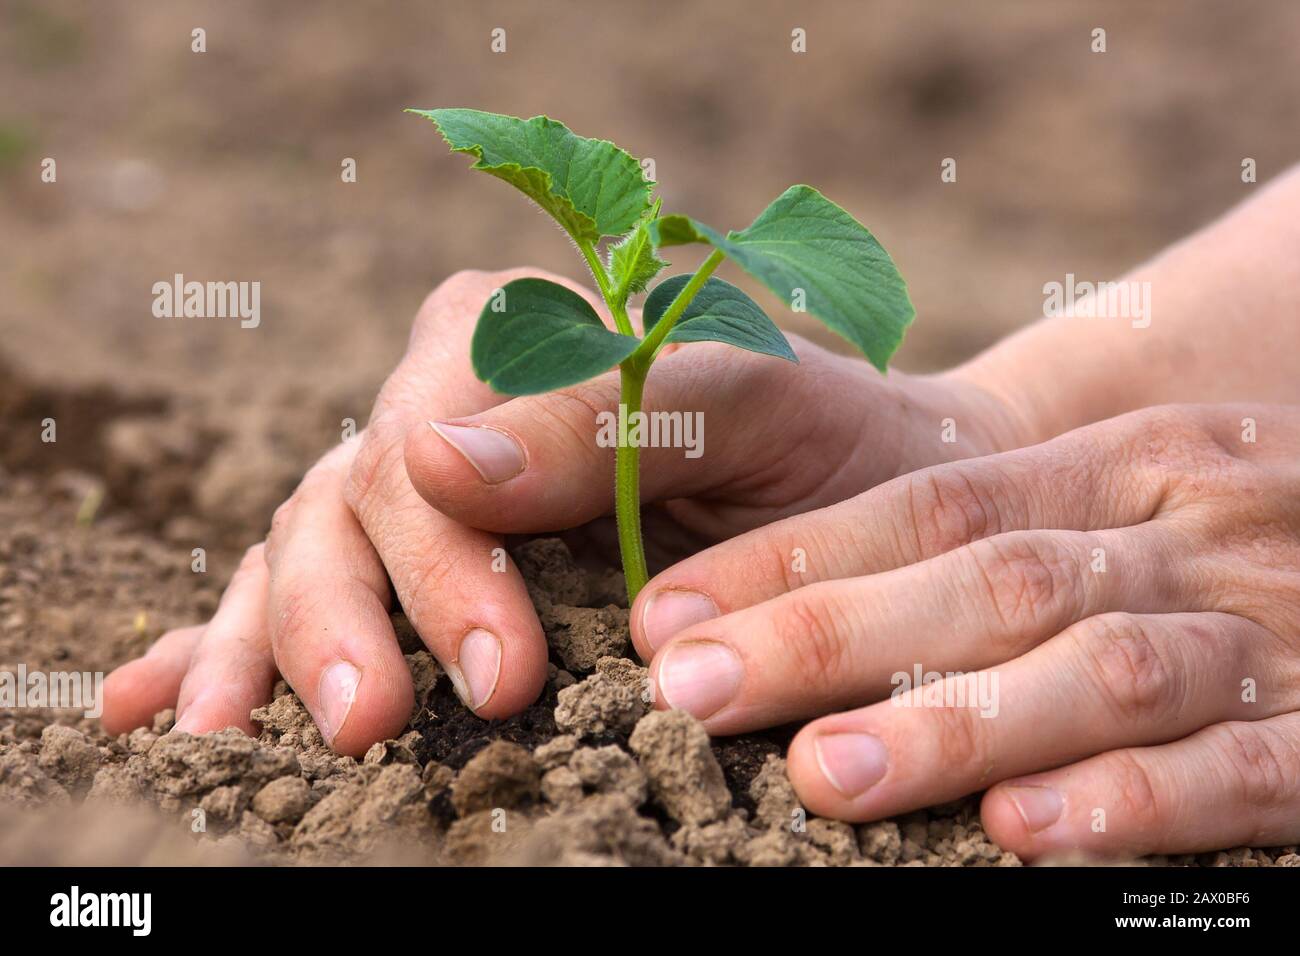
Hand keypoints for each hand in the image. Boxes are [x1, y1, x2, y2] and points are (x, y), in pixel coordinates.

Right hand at [102, 270, 1025, 755]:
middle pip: (347, 507)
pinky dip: (224, 643)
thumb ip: (610, 407)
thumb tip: (432, 456)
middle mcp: (446, 414)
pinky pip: (307, 593)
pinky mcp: (423, 568)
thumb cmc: (828, 439)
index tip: (501, 675)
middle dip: (348, 621)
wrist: (881, 490)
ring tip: (220, 739)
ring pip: (303, 554)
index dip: (444, 565)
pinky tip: (162, 702)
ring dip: (260, 644)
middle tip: (366, 728)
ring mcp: (423, 497)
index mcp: (510, 343)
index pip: (430, 448)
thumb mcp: (753, 402)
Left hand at [628, 404, 1299, 859]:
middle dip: (834, 637)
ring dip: (957, 724)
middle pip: (992, 581)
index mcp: (1124, 463)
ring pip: (1102, 672)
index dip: (794, 560)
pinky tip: (1025, 837)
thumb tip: (787, 603)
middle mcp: (1190, 532)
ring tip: (823, 774)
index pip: (931, 505)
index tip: (672, 616)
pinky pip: (1243, 771)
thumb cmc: (1226, 532)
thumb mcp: (1129, 494)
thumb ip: (996, 536)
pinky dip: (1135, 803)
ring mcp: (1271, 629)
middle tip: (696, 690)